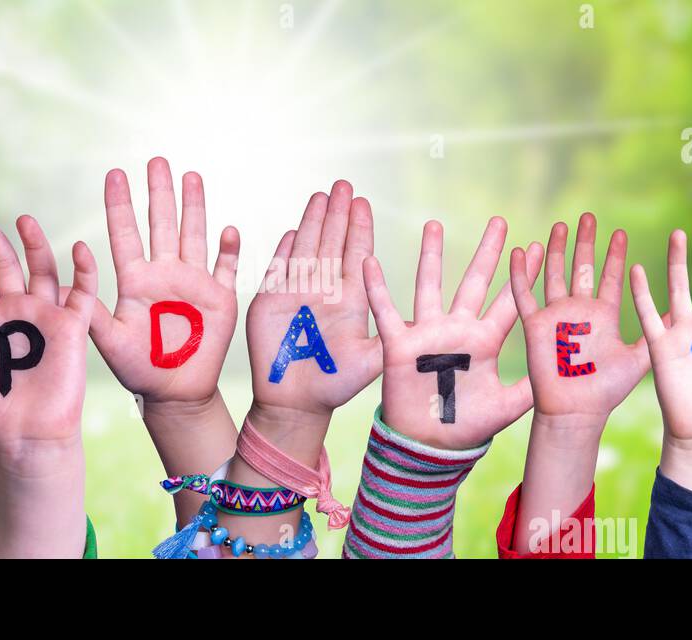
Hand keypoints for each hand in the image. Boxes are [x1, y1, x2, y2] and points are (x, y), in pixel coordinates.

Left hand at [0, 214, 97, 444]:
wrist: (25, 436)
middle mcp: (15, 311)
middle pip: (5, 264)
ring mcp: (45, 316)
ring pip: (43, 269)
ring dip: (35, 244)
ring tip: (22, 220)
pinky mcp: (72, 327)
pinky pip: (82, 293)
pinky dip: (84, 271)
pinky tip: (79, 249)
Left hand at [88, 158, 239, 404]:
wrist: (175, 394)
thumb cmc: (138, 369)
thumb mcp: (109, 340)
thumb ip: (92, 306)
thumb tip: (77, 259)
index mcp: (136, 281)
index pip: (125, 233)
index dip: (120, 205)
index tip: (115, 173)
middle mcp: (164, 274)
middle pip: (162, 224)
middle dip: (160, 193)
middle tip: (156, 160)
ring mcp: (194, 283)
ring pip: (194, 235)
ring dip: (194, 207)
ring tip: (191, 176)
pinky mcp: (220, 299)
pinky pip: (226, 268)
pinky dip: (229, 250)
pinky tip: (229, 230)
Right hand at [222, 182, 378, 549]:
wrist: (297, 403)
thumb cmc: (336, 385)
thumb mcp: (372, 360)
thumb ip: (390, 337)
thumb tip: (422, 322)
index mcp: (349, 299)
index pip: (355, 255)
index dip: (358, 228)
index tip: (363, 202)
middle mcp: (323, 291)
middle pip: (331, 244)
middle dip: (337, 214)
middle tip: (344, 185)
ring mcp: (295, 295)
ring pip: (307, 249)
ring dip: (313, 223)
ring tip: (321, 196)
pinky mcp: (270, 303)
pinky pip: (278, 270)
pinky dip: (285, 251)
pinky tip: (294, 230)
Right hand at [362, 217, 542, 449]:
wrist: (428, 445)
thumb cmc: (468, 426)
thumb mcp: (507, 406)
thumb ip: (532, 387)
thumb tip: (563, 372)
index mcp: (485, 342)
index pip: (508, 301)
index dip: (521, 276)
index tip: (537, 246)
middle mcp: (458, 330)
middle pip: (474, 282)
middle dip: (487, 252)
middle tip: (500, 220)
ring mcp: (429, 334)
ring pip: (430, 285)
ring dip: (431, 256)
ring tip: (434, 225)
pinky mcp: (399, 345)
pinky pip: (386, 311)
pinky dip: (376, 287)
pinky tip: (369, 262)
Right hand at [510, 212, 648, 422]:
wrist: (576, 411)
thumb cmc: (608, 390)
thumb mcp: (640, 356)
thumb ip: (657, 329)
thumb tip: (685, 307)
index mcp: (603, 315)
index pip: (609, 277)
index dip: (614, 255)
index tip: (619, 232)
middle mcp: (579, 311)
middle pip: (581, 268)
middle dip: (585, 243)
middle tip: (588, 217)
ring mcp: (555, 316)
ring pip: (553, 274)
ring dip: (554, 250)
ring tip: (558, 226)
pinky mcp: (534, 326)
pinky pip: (525, 295)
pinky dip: (521, 274)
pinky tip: (520, 252)